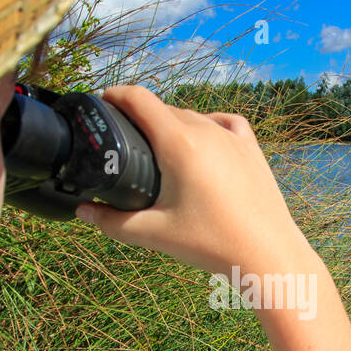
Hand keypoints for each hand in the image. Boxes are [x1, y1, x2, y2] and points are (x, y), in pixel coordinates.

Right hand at [73, 85, 315, 276]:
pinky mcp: (251, 149)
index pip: (139, 99)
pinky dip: (207, 125)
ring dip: (172, 123)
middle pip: (164, 109)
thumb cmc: (212, 244)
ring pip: (193, 116)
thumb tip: (82, 212)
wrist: (268, 255)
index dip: (115, 95)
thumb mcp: (155, 234)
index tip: (102, 101)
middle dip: (140, 116)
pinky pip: (224, 123)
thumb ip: (113, 222)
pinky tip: (202, 140)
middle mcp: (207, 131)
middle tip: (124, 137)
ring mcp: (232, 137)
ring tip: (158, 145)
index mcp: (179, 143)